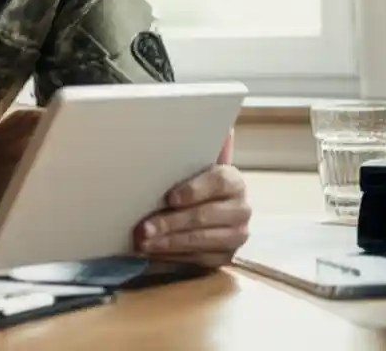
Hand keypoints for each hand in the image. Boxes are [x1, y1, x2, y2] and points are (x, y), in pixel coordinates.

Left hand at [134, 132, 250, 267]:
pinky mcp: (225, 257)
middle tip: (143, 229)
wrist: (207, 205)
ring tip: (143, 244)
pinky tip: (153, 255)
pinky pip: (197, 261)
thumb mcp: (193, 163)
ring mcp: (236, 236)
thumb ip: (195, 146)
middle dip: (170, 223)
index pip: (219, 182)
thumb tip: (206, 125)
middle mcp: (241, 209)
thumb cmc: (191, 181)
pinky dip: (172, 258)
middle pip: (204, 216)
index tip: (170, 197)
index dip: (194, 190)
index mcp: (233, 181)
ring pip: (201, 242)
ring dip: (168, 245)